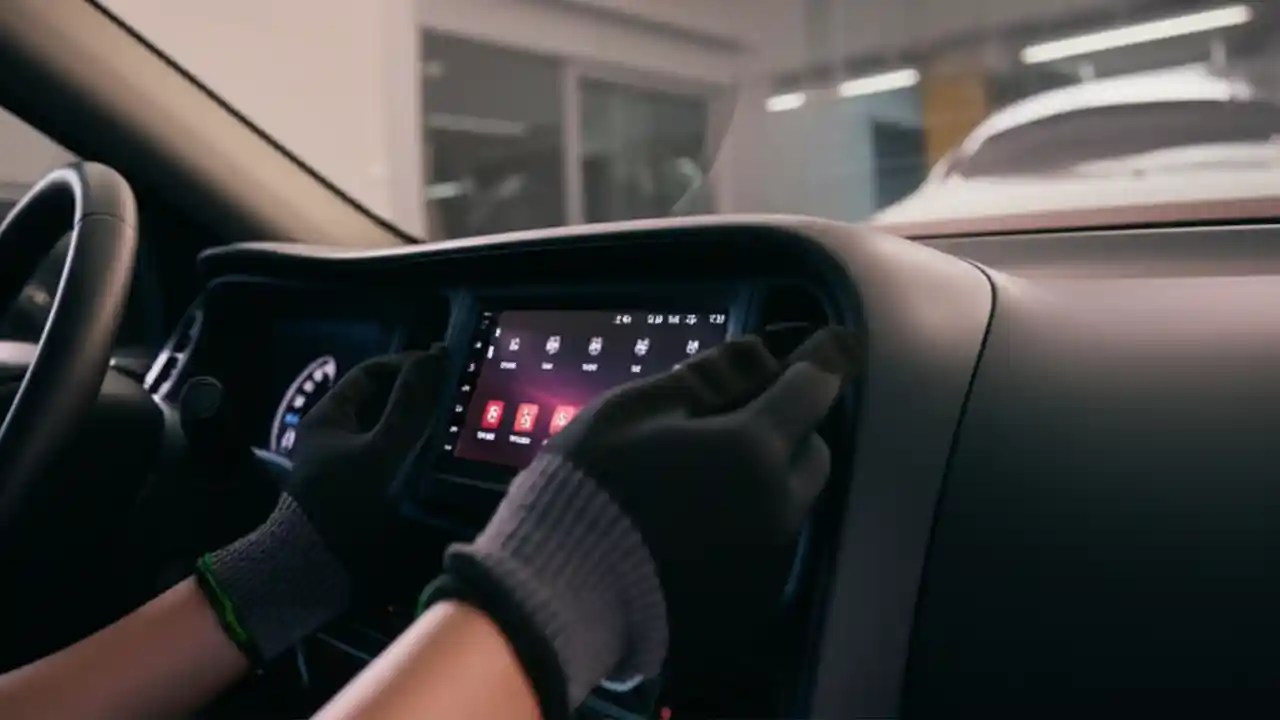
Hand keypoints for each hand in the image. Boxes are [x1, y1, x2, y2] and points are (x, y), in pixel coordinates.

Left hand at [288, 349, 446, 581]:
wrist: (316, 571)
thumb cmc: (345, 504)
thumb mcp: (381, 451)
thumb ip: (409, 406)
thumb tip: (434, 356)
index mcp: (329, 417)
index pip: (371, 374)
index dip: (406, 366)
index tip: (442, 369)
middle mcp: (336, 436)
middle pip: (382, 402)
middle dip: (417, 397)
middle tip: (456, 396)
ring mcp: (346, 464)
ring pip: (389, 431)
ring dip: (419, 426)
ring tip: (456, 425)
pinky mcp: (360, 491)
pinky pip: (392, 459)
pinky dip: (415, 453)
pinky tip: (440, 460)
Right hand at [432, 328, 860, 715]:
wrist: (562, 588)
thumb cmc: (592, 486)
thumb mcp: (633, 410)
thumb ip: (703, 378)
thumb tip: (751, 355)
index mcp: (752, 450)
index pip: (813, 391)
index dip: (809, 365)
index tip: (807, 355)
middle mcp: (776, 506)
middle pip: (813, 452)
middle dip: (788, 430)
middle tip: (739, 422)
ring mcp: (767, 557)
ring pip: (791, 501)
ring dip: (768, 479)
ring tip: (708, 478)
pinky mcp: (751, 595)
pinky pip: (766, 544)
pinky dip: (747, 524)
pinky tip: (698, 524)